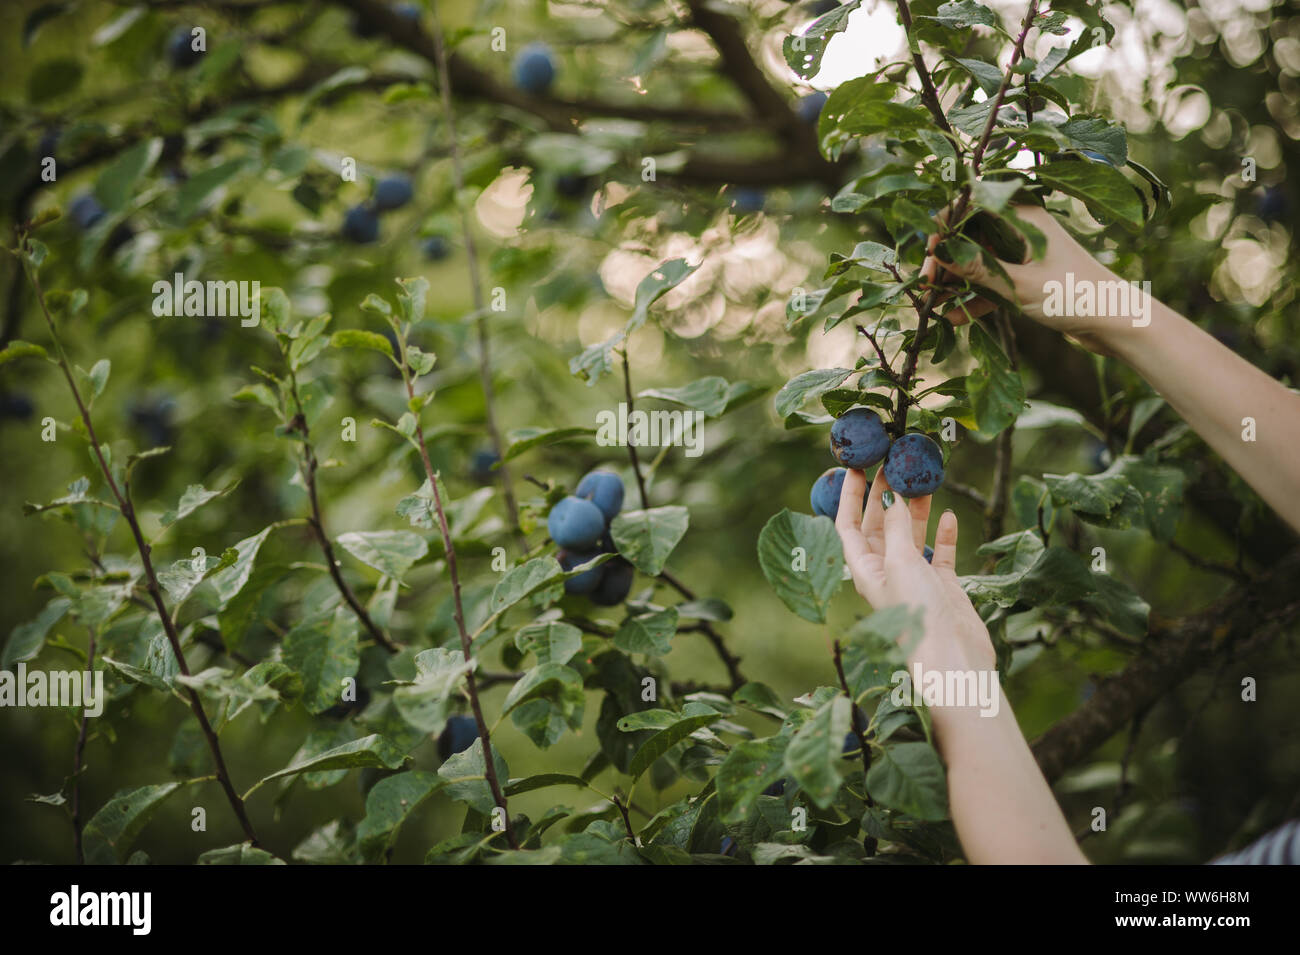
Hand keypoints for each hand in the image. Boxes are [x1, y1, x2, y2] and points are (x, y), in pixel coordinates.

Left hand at [834, 467, 994, 672]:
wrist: (954, 657)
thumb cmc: (918, 613)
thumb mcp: (901, 561)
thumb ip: (896, 527)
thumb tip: (888, 496)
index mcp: (865, 570)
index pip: (847, 526)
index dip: (849, 497)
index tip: (856, 468)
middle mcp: (886, 573)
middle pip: (879, 527)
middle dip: (883, 496)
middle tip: (892, 465)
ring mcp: (915, 579)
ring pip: (911, 536)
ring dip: (915, 510)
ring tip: (922, 481)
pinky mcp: (942, 587)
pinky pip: (940, 553)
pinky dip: (943, 535)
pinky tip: (949, 515)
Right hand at [920, 204, 1125, 356]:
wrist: (1116, 322)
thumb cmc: (1075, 295)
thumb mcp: (1019, 285)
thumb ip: (976, 270)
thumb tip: (937, 254)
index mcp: (1023, 215)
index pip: (970, 206)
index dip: (943, 227)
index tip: (926, 254)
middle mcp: (1021, 228)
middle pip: (968, 235)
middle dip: (944, 259)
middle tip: (925, 286)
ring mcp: (1023, 253)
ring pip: (976, 260)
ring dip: (954, 282)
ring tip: (932, 305)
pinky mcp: (1025, 277)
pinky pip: (990, 282)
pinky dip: (973, 298)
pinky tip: (953, 318)